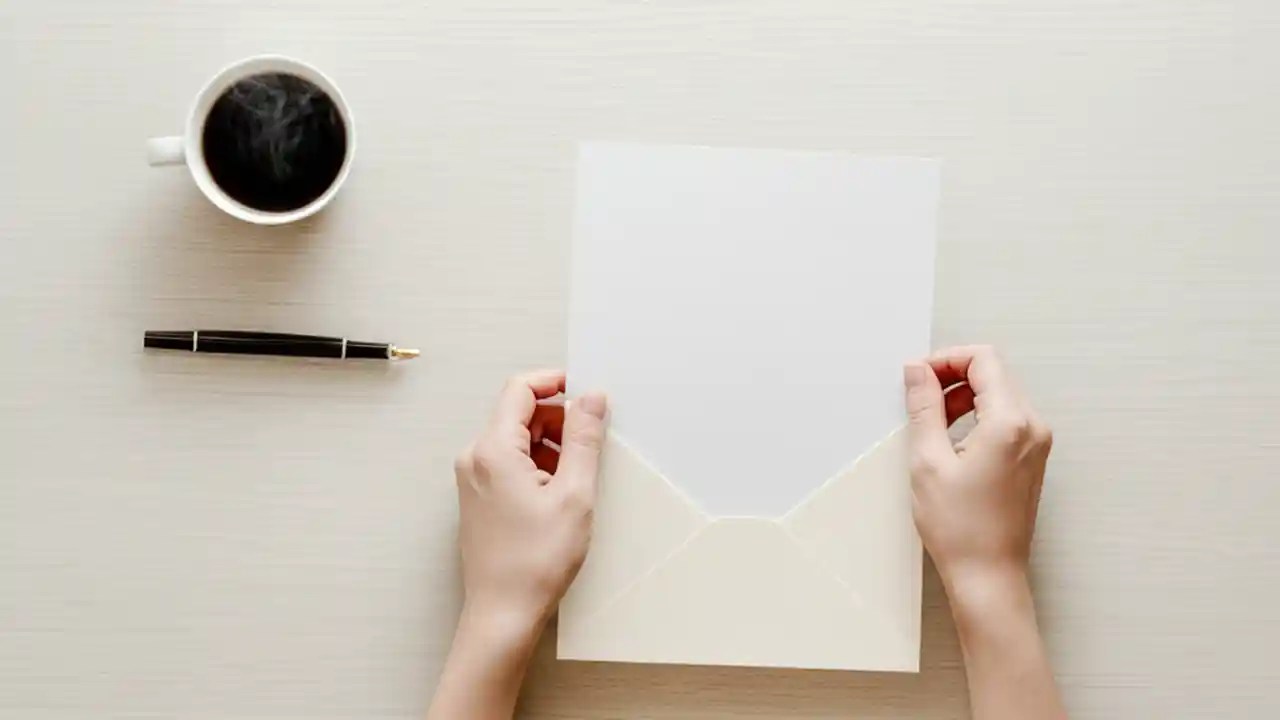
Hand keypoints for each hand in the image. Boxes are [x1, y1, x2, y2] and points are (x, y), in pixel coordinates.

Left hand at [453, 370, 608, 630]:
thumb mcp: (574, 493)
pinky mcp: (478, 497)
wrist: (503, 613)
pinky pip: (509, 463)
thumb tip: (591, 399)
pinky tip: (558, 496)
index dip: (556, 383)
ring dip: (549, 447)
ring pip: (516, 439)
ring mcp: (473, 479)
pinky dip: (537, 467)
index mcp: (493, 450)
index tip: (585, 392)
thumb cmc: (535, 562)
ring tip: (574, 482)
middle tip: (590, 446)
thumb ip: (583, 439)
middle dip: (558, 421)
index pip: (520, 389)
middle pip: (519, 413)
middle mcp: (474, 458)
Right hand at [902, 346, 1065, 719]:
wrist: (988, 577)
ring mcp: (1037, 444)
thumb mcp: (928, 460)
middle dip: (953, 375)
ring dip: (964, 396)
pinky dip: (977, 416)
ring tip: (931, 422)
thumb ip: (923, 407)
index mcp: (1010, 422)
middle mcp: (1032, 427)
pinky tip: (951, 441)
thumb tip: (917, 371)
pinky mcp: (1032, 458)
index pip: (983, 359)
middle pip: (994, 373)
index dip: (946, 359)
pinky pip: (1006, 418)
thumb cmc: (960, 529)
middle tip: (919, 397)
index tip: (919, 376)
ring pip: (1000, 394)